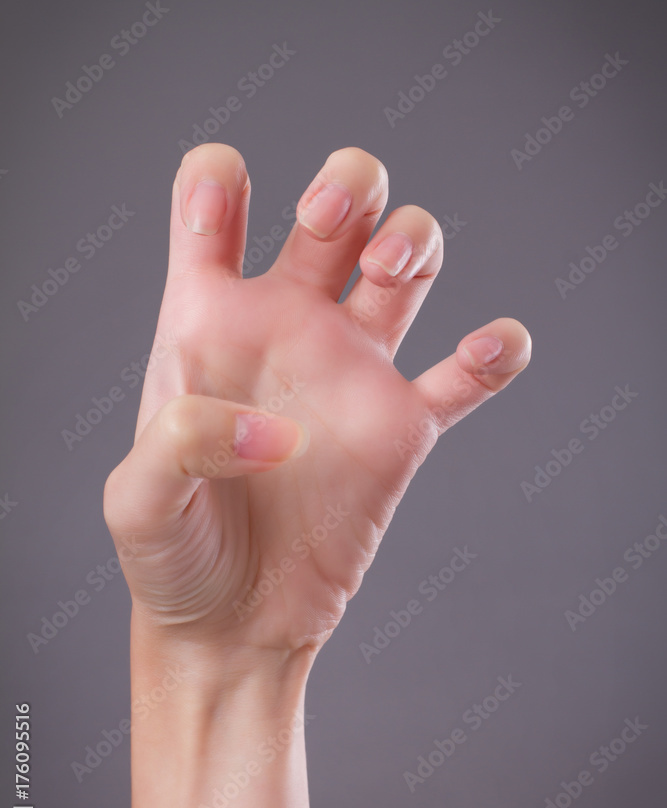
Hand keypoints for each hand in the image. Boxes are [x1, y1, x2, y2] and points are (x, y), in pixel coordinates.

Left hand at [103, 144, 530, 657]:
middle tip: (327, 224)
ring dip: (414, 238)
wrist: (232, 625)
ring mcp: (350, 373)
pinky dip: (495, 352)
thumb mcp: (138, 501)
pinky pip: (467, 376)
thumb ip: (184, 440)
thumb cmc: (172, 556)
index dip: (219, 181)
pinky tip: (489, 346)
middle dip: (347, 187)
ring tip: (387, 274)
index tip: (223, 203)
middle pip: (338, 209)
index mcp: (207, 321)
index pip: (212, 204)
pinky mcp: (401, 429)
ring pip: (406, 264)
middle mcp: (287, 329)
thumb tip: (280, 430)